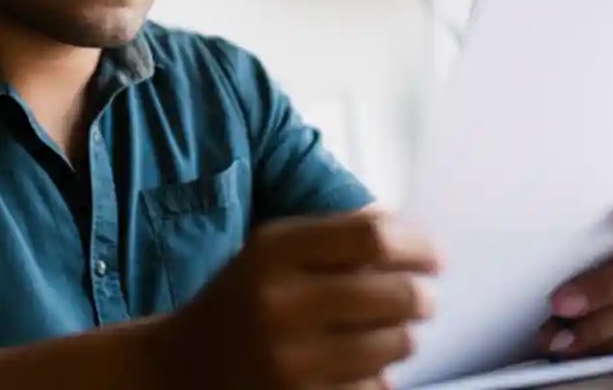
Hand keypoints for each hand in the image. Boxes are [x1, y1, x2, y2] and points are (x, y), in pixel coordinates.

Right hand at [155, 209, 441, 389]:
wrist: (179, 370)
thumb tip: (415, 240)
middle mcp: (280, 302)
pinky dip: (379, 376)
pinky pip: (376, 386)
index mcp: (272, 250)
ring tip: (388, 333)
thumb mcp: (269, 253)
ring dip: (404, 337)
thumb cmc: (241, 303)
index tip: (433, 258)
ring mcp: (291, 360)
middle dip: (422, 296)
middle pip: (396, 292)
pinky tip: (358, 366)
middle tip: (423, 299)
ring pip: (395, 344)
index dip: (417, 246)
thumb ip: (333, 239)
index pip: (373, 237)